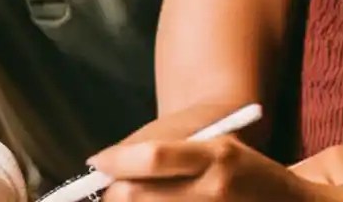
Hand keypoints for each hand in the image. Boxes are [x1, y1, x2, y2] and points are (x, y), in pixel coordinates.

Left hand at [88, 135, 319, 201]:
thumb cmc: (244, 169)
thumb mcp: (216, 146)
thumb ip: (167, 152)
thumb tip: (108, 165)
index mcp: (216, 156)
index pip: (153, 158)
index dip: (117, 161)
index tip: (98, 161)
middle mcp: (212, 190)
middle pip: (137, 195)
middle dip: (113, 193)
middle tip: (108, 188)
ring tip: (129, 199)